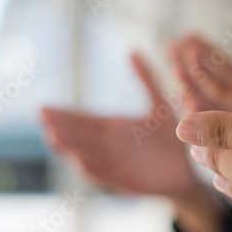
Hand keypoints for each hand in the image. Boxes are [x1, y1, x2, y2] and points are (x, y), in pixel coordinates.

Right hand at [41, 52, 200, 198]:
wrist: (188, 167)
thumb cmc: (171, 137)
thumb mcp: (158, 104)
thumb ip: (146, 79)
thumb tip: (132, 50)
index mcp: (112, 128)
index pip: (82, 120)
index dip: (63, 115)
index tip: (43, 107)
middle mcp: (109, 146)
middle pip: (80, 136)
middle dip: (61, 127)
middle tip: (42, 117)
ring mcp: (116, 164)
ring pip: (88, 154)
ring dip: (71, 147)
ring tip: (54, 137)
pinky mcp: (127, 180)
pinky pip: (107, 175)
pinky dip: (94, 169)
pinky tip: (81, 161)